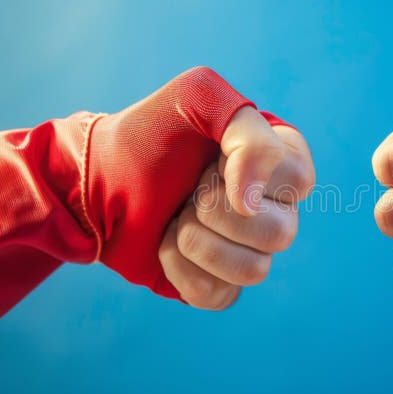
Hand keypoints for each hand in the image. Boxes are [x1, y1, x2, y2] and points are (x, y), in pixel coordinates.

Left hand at [84, 66, 313, 300]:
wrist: (94, 179)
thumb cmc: (148, 135)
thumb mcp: (197, 97)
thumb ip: (247, 132)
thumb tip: (250, 205)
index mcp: (278, 160)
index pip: (298, 180)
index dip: (250, 174)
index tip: (211, 161)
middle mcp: (272, 206)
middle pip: (281, 233)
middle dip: (216, 211)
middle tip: (189, 192)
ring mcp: (248, 248)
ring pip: (255, 270)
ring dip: (198, 241)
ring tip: (175, 219)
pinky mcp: (219, 282)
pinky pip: (221, 295)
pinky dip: (181, 271)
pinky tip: (166, 245)